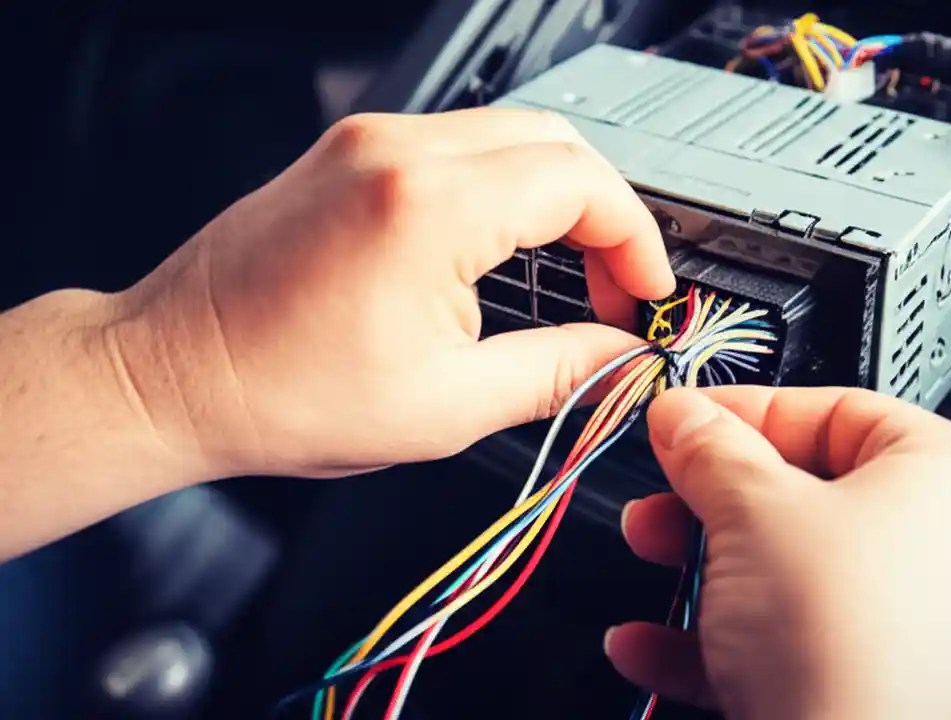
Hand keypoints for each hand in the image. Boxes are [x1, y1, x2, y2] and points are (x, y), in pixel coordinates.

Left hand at [103, 108, 674, 479]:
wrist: (173, 373)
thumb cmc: (278, 393)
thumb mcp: (445, 406)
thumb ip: (558, 374)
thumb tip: (622, 362)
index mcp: (427, 207)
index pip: (581, 182)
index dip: (635, 239)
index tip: (646, 292)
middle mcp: (397, 152)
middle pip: (556, 143)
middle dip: (605, 214)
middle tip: (614, 288)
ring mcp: (369, 144)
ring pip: (510, 136)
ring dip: (557, 198)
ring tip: (567, 273)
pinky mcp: (351, 153)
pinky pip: (459, 146)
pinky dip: (504, 189)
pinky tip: (505, 249)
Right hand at [609, 387, 950, 719]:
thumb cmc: (851, 649)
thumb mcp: (755, 513)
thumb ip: (711, 449)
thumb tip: (685, 414)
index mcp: (945, 477)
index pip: (839, 410)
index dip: (749, 409)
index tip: (684, 419)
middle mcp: (942, 549)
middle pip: (804, 494)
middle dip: (711, 497)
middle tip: (661, 492)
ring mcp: (909, 628)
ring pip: (786, 573)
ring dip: (701, 565)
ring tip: (648, 553)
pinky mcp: (871, 689)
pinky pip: (784, 645)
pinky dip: (715, 639)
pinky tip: (646, 644)